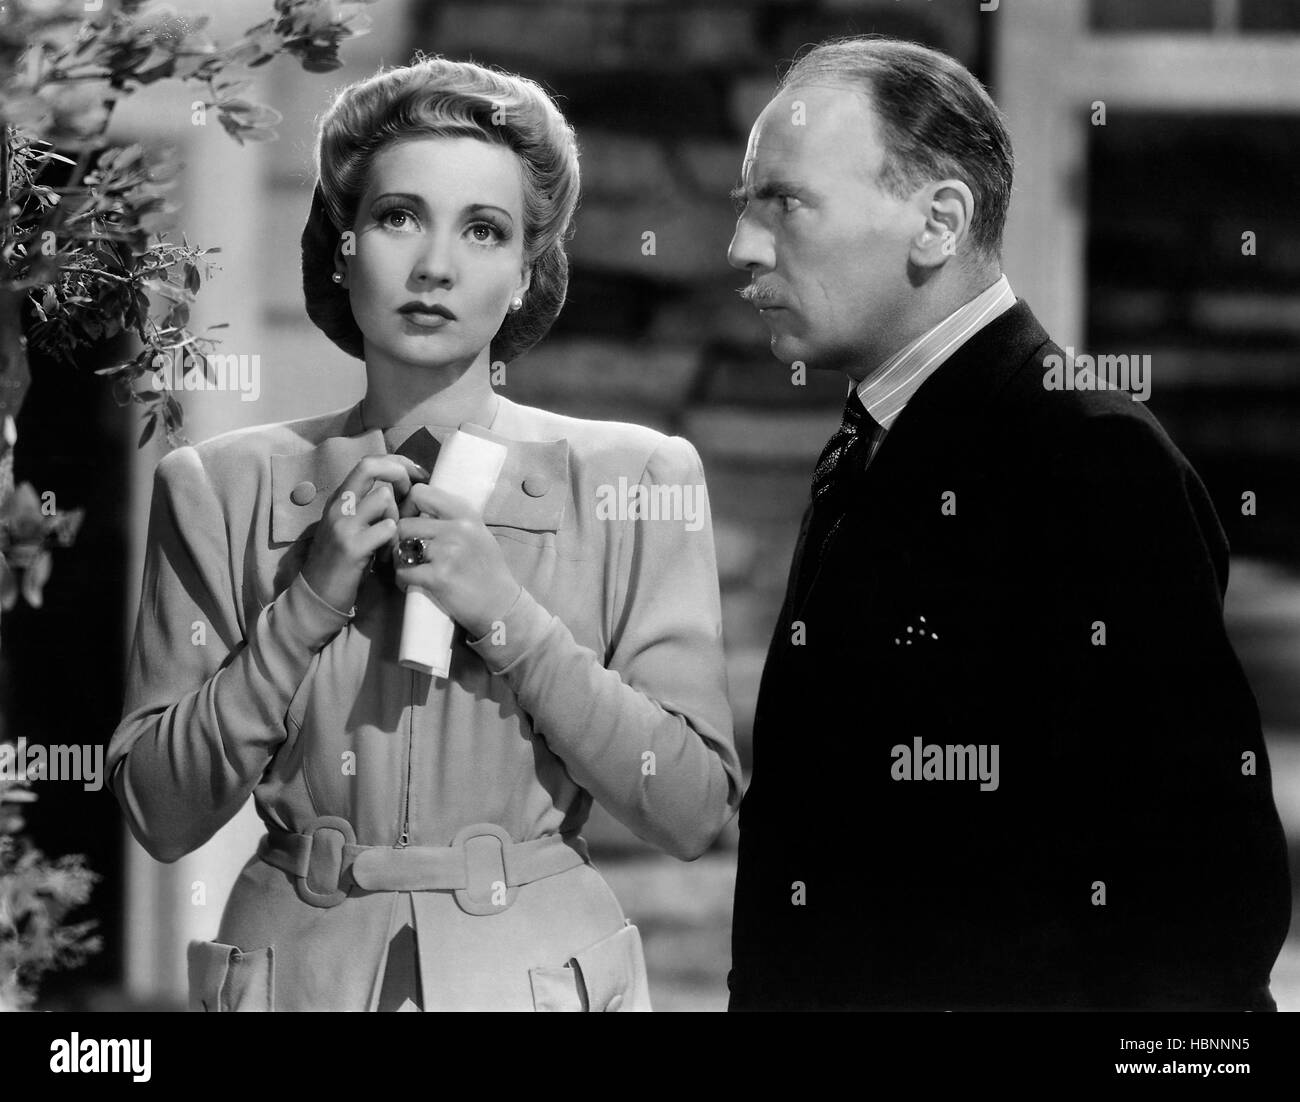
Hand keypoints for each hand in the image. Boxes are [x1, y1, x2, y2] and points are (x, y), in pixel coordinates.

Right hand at [301, 454, 427, 614]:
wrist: (318, 593)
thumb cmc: (343, 560)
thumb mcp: (352, 526)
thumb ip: (371, 506)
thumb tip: (405, 488)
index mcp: (340, 498)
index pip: (368, 462)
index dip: (397, 462)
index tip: (417, 474)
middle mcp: (338, 506)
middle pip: (370, 467)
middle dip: (399, 474)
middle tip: (412, 494)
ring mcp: (343, 525)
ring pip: (384, 498)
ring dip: (398, 516)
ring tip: (392, 539)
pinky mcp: (351, 547)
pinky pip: (387, 529)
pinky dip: (395, 540)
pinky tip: (388, 555)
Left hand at [392, 483, 520, 637]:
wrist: (501, 604)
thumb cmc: (487, 570)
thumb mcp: (478, 533)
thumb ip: (451, 519)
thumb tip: (416, 509)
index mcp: (465, 514)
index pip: (420, 493)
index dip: (407, 507)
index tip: (410, 521)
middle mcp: (457, 529)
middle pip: (405, 523)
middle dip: (398, 539)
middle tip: (404, 551)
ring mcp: (447, 552)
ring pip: (400, 547)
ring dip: (398, 559)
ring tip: (408, 567)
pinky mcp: (439, 577)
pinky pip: (403, 572)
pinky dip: (401, 580)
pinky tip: (409, 584)